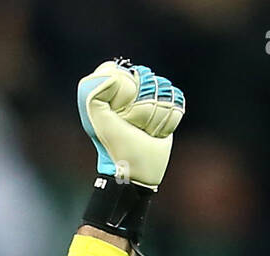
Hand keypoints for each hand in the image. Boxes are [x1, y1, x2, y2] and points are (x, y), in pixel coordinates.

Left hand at [77, 59, 183, 189]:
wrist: (139, 172)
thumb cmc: (117, 149)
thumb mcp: (99, 123)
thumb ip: (93, 97)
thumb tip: (111, 74)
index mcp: (108, 96)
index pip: (119, 70)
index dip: (125, 83)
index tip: (125, 103)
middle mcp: (127, 96)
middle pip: (145, 76)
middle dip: (144, 100)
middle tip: (135, 123)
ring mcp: (148, 101)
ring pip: (163, 86)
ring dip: (158, 110)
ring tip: (147, 129)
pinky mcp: (166, 109)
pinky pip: (176, 98)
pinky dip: (170, 115)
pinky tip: (159, 130)